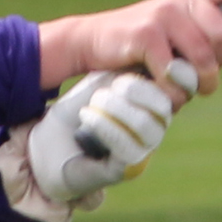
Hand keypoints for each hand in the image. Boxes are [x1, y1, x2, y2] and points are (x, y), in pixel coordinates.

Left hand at [27, 69, 178, 201]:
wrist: (47, 143)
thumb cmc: (75, 110)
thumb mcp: (103, 82)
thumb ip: (129, 70)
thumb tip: (157, 51)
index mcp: (152, 105)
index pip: (174, 90)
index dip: (161, 76)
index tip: (133, 64)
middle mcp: (153, 129)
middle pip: (165, 107)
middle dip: (138, 89)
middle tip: (110, 87)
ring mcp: (142, 151)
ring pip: (148, 127)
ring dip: (118, 108)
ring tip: (96, 101)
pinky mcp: (126, 170)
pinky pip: (129, 149)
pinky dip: (107, 126)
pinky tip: (88, 116)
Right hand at [37, 0, 221, 104]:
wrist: (89, 42)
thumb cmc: (135, 47)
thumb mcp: (170, 34)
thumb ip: (195, 40)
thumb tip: (218, 66)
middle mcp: (179, 0)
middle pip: (221, 36)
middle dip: (215, 67)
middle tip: (200, 81)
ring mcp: (162, 14)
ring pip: (202, 56)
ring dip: (196, 85)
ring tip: (183, 94)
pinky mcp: (146, 33)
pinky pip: (174, 71)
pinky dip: (172, 91)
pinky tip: (162, 94)